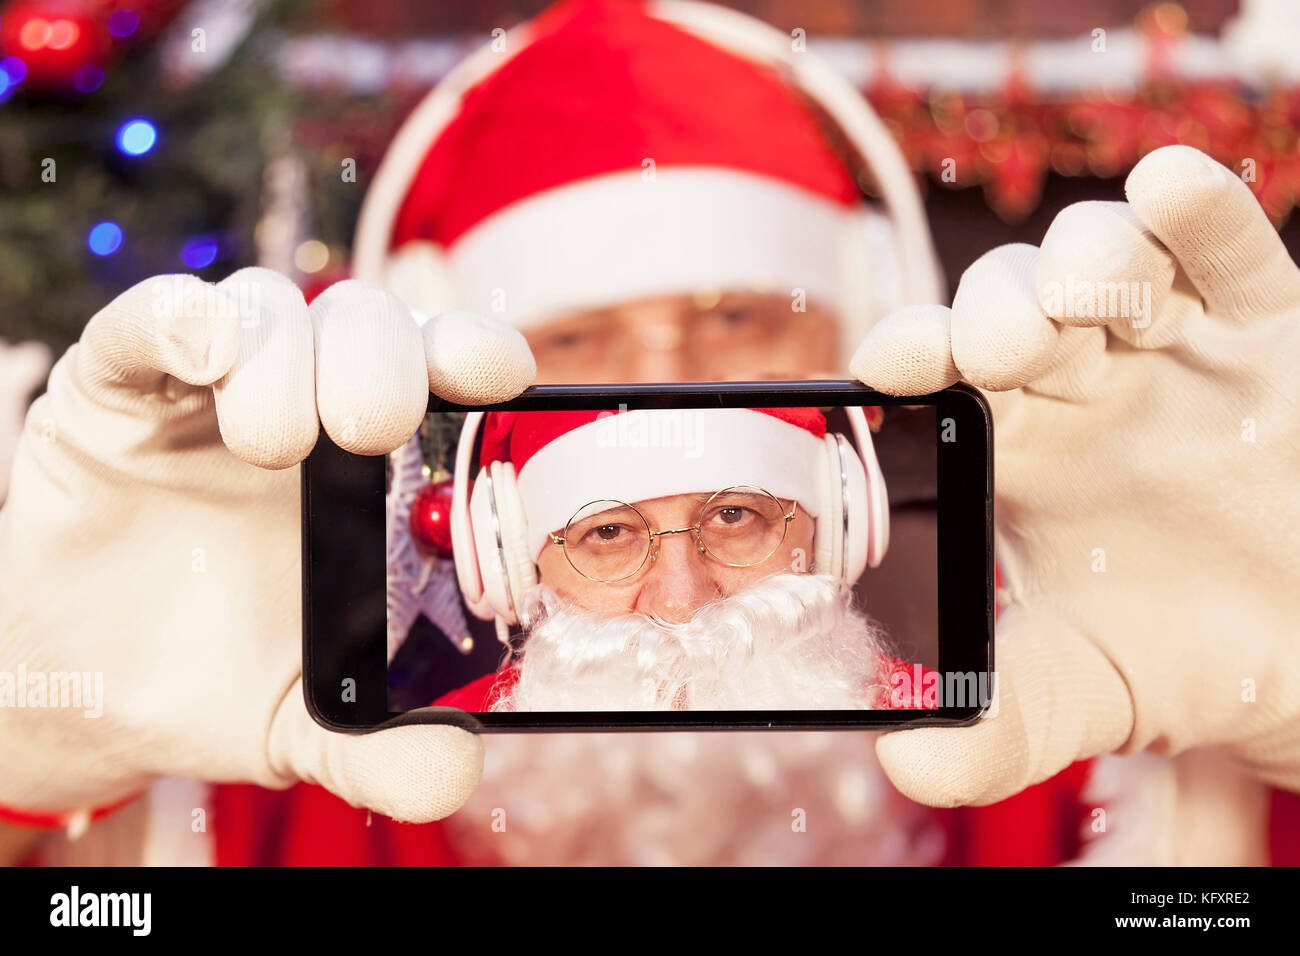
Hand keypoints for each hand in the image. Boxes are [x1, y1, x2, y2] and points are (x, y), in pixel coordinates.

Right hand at [0, 268, 533, 822]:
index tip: (496, 377)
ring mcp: (216, 387)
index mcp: (383, 467)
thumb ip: (384, 746)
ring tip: (271, 445)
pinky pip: (150, 319)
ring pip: (271, 308)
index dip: (477, 352)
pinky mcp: (120, 386)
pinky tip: (204, 351)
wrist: (96, 689)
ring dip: (284, 357)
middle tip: (371, 431)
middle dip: (382, 358)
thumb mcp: (314, 724)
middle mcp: (313, 404)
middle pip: (367, 323)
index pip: (447, 369)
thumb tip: (455, 772)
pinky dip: (181, 317)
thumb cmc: (230, 680)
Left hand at [851, 145, 1299, 806]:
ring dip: (1083, 257)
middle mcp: (1075, 383)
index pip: (938, 376)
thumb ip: (1000, 726)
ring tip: (1082, 298)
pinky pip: (1228, 250)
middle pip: (1010, 302)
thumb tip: (906, 762)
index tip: (888, 363)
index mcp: (1011, 449)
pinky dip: (1199, 212)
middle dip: (996, 308)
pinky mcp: (1268, 328)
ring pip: (1105, 257)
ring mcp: (1171, 345)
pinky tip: (1171, 192)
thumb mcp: (1085, 694)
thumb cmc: (1182, 659)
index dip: (910, 351)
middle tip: (998, 351)